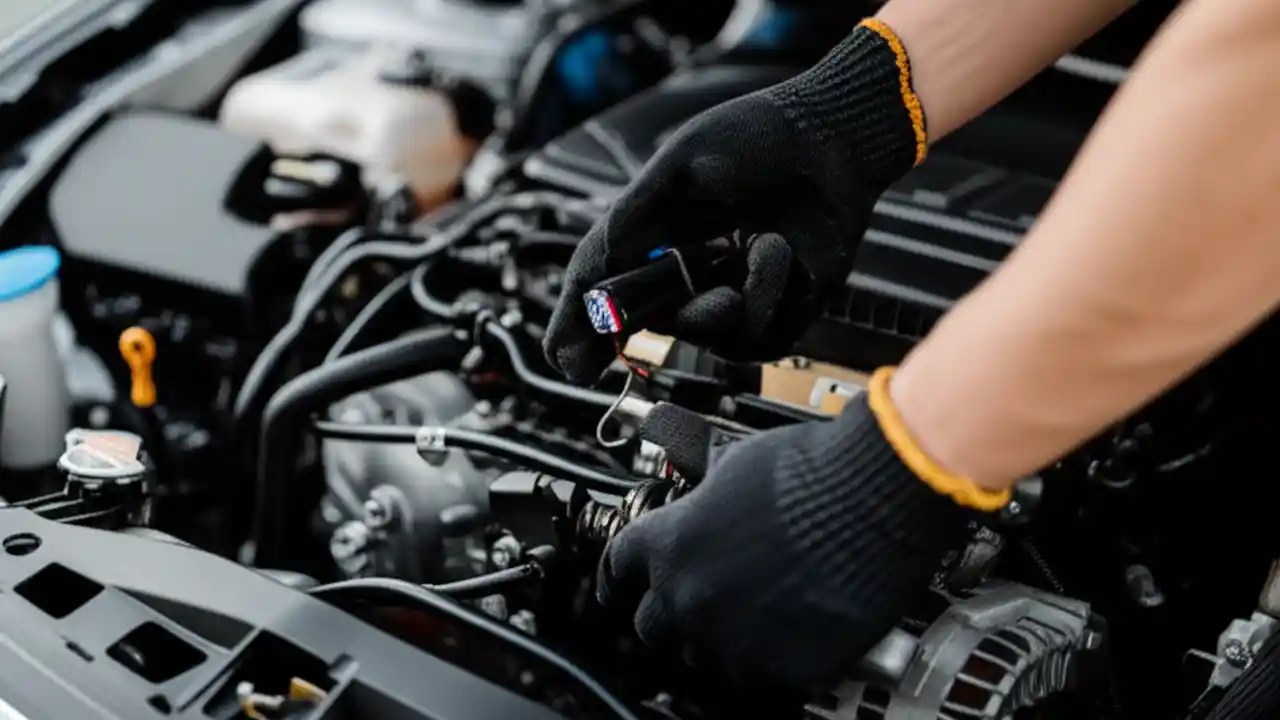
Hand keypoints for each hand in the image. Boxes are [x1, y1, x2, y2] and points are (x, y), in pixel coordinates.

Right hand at [544, 26, 923, 382]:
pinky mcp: (774, 319)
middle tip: (640, 309)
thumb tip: (604, 256)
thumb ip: (636, 211)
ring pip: (700, 332)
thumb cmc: (755, 140)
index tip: (562, 355)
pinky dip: (767, 290)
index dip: (577, 325)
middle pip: (641, 324)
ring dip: (725, 292)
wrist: (829, 140)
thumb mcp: (680, 165)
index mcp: (650, 240)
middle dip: (630, 327)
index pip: (603, 291)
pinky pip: (753, 335)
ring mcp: (728, 300)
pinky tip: (781, 248)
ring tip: (762, 237)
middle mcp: (684, 276)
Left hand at [597, 398, 967, 690]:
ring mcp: (735, 641)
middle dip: (672, 610)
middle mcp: (691, 598)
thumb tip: (690, 471)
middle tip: (704, 592)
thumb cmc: (813, 471)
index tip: (620, 583)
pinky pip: (762, 677)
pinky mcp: (784, 670)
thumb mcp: (736, 460)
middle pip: (652, 626)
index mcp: (670, 544)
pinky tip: (793, 625)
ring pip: (705, 657)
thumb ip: (701, 484)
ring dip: (721, 637)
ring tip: (758, 606)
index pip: (616, 571)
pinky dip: (772, 657)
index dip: (618, 575)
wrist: (879, 498)